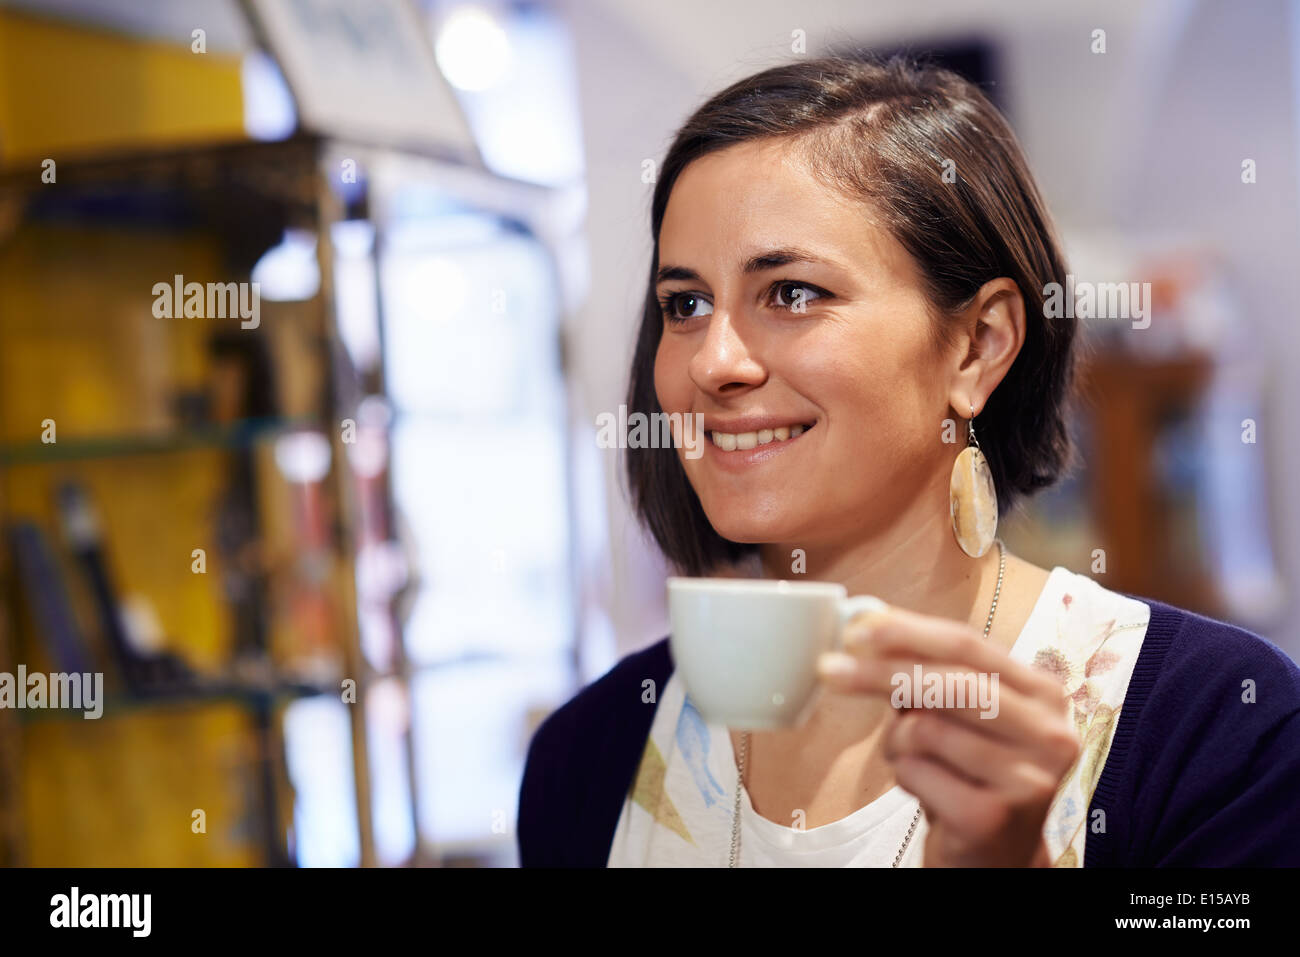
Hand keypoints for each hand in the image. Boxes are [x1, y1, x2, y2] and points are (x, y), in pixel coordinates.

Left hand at [817, 602, 1078, 866]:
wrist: (994, 858)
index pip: (969, 646)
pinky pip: (916, 772)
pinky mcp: (994, 817)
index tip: (857, 629)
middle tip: (829, 669)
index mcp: (1044, 694)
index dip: (909, 632)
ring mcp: (1027, 778)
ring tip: (909, 758)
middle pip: (949, 682)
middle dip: (880, 673)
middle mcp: (1049, 734)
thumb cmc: (969, 776)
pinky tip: (924, 789)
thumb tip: (865, 630)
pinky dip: (903, 775)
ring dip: (895, 741)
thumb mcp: (959, 717)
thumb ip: (927, 675)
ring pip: (926, 729)